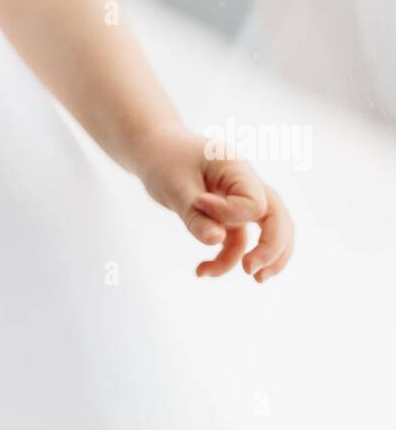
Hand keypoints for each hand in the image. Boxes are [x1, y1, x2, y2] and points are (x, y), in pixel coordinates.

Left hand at [132, 120, 293, 281]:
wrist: (153, 149)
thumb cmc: (163, 160)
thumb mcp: (173, 186)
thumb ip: (195, 215)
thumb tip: (217, 240)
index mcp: (237, 168)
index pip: (254, 202)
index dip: (229, 214)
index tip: (198, 202)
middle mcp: (246, 183)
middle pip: (277, 216)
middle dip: (272, 247)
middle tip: (251, 271)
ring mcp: (240, 199)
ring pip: (269, 231)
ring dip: (264, 258)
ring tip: (255, 279)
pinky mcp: (228, 214)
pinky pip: (239, 240)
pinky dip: (226, 258)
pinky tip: (201, 271)